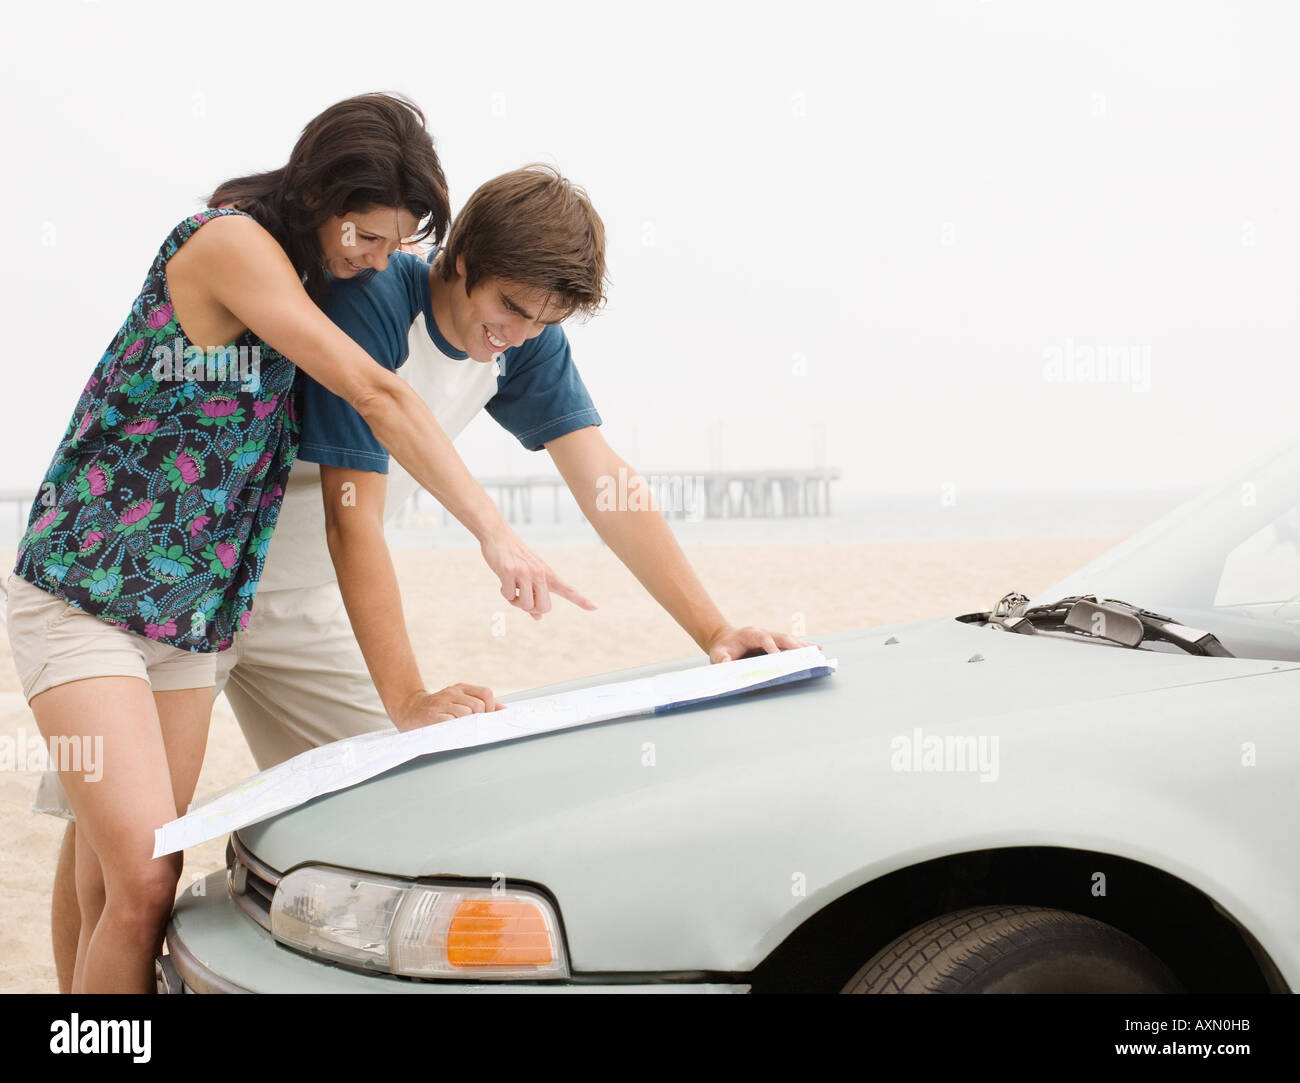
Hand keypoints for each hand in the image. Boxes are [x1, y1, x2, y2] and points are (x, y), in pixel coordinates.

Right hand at [393, 683, 506, 730]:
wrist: (409, 709)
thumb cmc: (439, 708)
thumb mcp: (460, 700)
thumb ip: (481, 703)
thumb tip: (503, 710)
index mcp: (461, 688)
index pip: (486, 693)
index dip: (491, 708)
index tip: (485, 718)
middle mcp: (452, 693)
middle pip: (479, 706)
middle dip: (480, 719)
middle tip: (473, 727)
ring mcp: (441, 704)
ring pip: (467, 714)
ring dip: (468, 724)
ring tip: (461, 729)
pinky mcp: (431, 716)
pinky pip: (451, 722)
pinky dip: (455, 729)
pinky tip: (451, 731)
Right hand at [480, 529, 597, 619]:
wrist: (498, 536)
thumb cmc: (516, 559)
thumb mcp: (529, 576)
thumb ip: (535, 596)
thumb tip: (538, 617)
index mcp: (548, 574)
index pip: (568, 589)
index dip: (581, 600)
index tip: (596, 607)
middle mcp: (540, 573)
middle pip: (544, 607)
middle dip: (531, 608)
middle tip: (521, 598)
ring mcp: (525, 572)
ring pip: (525, 604)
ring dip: (515, 602)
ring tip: (511, 588)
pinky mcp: (509, 571)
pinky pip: (508, 596)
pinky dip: (504, 593)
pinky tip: (502, 580)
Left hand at [705, 624, 814, 663]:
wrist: (726, 640)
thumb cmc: (723, 649)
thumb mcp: (717, 654)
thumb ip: (721, 659)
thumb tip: (727, 664)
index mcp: (750, 634)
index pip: (763, 638)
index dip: (772, 646)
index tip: (778, 657)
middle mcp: (764, 633)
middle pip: (781, 637)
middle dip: (793, 645)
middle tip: (805, 654)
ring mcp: (771, 638)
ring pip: (789, 640)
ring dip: (803, 646)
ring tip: (817, 652)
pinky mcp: (776, 644)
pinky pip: (791, 645)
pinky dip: (803, 648)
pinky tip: (816, 650)